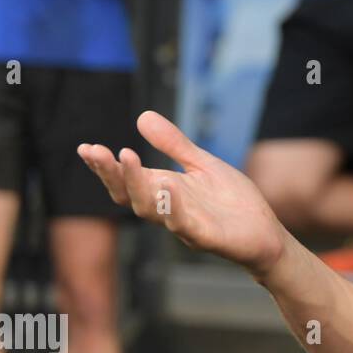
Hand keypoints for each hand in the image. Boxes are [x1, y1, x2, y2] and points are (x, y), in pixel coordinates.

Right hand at [78, 111, 287, 276]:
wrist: (266, 233)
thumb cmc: (232, 201)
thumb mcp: (202, 164)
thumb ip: (174, 145)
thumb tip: (142, 116)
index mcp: (164, 190)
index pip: (126, 179)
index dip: (105, 166)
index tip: (86, 148)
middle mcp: (167, 208)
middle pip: (129, 194)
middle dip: (111, 173)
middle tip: (95, 151)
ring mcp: (184, 224)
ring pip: (150, 209)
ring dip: (136, 185)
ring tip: (127, 157)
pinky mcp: (205, 237)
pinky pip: (184, 224)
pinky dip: (173, 207)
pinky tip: (167, 187)